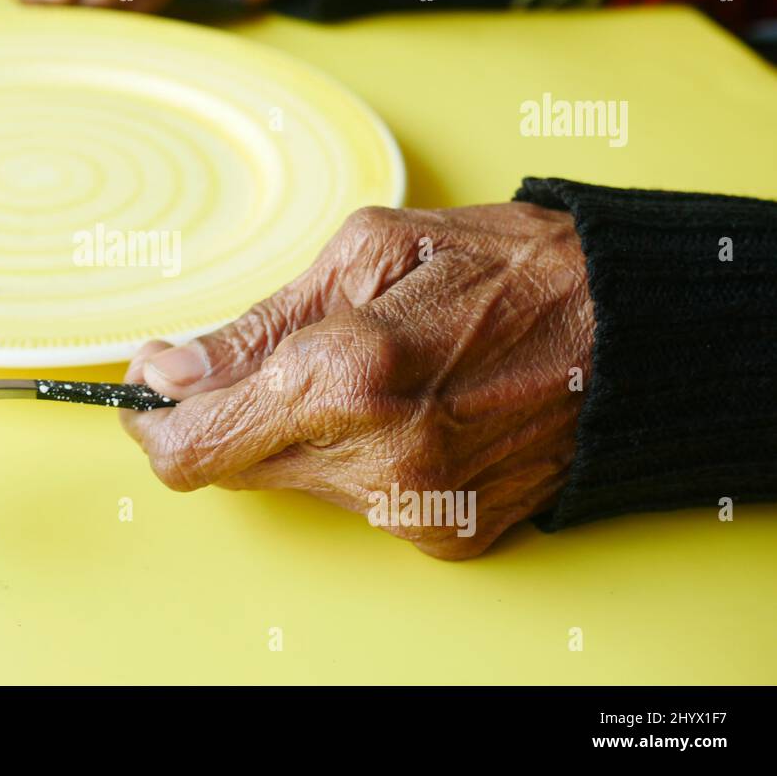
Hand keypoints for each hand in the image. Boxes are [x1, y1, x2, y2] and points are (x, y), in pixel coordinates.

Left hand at [120, 203, 595, 559]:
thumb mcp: (366, 251)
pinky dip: (357, 457)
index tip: (155, 388)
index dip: (155, 422)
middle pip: (236, 467)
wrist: (635, 331)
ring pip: (295, 482)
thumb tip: (171, 371)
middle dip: (236, 412)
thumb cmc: (508, 268)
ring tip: (372, 369)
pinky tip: (411, 408)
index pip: (193, 448)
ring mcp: (415, 510)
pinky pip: (356, 501)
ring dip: (303, 431)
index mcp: (345, 376)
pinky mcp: (445, 538)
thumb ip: (255, 326)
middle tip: (282, 354)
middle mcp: (376, 460)